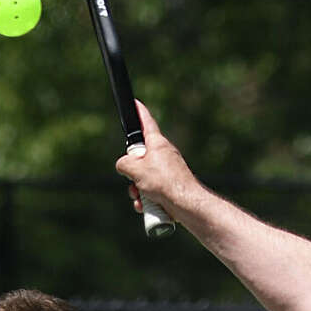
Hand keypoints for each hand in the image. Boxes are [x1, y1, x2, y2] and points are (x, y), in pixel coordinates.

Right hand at [115, 101, 197, 219]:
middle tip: (134, 179)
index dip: (139, 112)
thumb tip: (124, 166)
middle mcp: (164, 155)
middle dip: (132, 173)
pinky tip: (146, 207)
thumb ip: (124, 163)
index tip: (136, 104)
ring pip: (144, 178)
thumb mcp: (135, 169)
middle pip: (140, 158)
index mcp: (157, 144)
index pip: (146, 122)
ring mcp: (168, 172)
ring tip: (141, 198)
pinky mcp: (170, 187)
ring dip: (137, 190)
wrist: (186, 204)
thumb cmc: (164, 182)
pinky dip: (147, 200)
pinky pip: (152, 191)